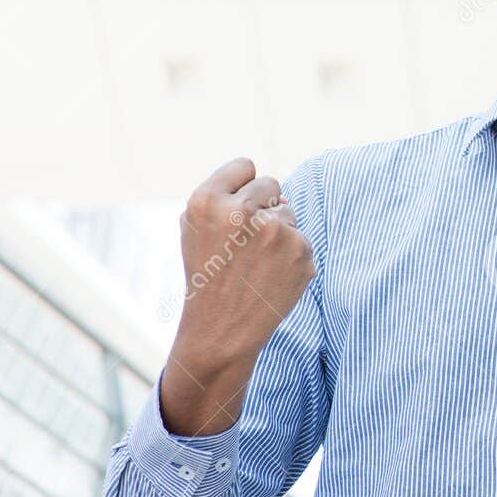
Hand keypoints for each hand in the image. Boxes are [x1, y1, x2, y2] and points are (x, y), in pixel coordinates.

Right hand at [161, 157, 313, 434]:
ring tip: (255, 263)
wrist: (221, 330)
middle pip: (271, 184)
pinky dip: (291, 255)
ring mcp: (276, 232)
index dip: (241, 187)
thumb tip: (273, 189)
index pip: (245, 166)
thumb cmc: (207, 274)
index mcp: (207, 201)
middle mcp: (241, 211)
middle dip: (262, 207)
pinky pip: (302, 238)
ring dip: (277, 233)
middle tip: (245, 242)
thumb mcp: (194, 228)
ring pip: (289, 213)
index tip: (235, 210)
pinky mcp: (302, 252)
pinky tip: (272, 276)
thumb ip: (224, 195)